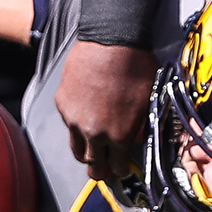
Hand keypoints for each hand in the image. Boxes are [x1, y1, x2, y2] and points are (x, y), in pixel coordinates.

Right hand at [56, 41, 156, 179]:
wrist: (111, 41)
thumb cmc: (135, 67)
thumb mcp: (149, 100)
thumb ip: (141, 126)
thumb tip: (136, 138)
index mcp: (118, 135)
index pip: (117, 167)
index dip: (120, 170)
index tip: (120, 168)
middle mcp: (93, 132)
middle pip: (92, 165)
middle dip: (99, 170)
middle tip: (103, 169)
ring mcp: (74, 119)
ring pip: (76, 148)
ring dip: (85, 152)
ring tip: (91, 150)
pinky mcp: (62, 103)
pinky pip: (68, 124)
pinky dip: (76, 125)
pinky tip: (85, 116)